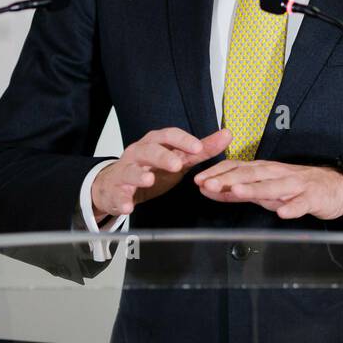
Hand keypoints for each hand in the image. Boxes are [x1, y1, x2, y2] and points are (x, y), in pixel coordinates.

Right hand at [92, 127, 231, 223]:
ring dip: (139, 175)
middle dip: (162, 156)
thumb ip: (201, 149)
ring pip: (130, 170)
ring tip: (149, 179)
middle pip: (149, 150)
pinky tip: (129, 206)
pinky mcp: (116, 190)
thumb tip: (226, 135)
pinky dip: (123, 200)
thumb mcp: (177, 158)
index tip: (198, 147)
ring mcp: (125, 171)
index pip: (169, 136)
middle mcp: (138, 153)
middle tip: (177, 164)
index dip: (183, 140)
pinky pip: (118, 194)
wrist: (116, 184)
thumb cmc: (150, 168)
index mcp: (155, 143)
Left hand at [193, 159, 342, 220]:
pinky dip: (292, 207)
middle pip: (251, 174)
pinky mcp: (313, 197)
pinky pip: (302, 203)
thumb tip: (211, 189)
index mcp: (264, 170)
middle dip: (228, 179)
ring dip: (255, 189)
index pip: (237, 167)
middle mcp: (278, 174)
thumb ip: (240, 190)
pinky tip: (283, 213)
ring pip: (273, 186)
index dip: (218, 173)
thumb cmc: (296, 187)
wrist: (334, 187)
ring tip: (238, 191)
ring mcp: (296, 185)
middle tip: (209, 184)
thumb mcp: (265, 187)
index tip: (198, 179)